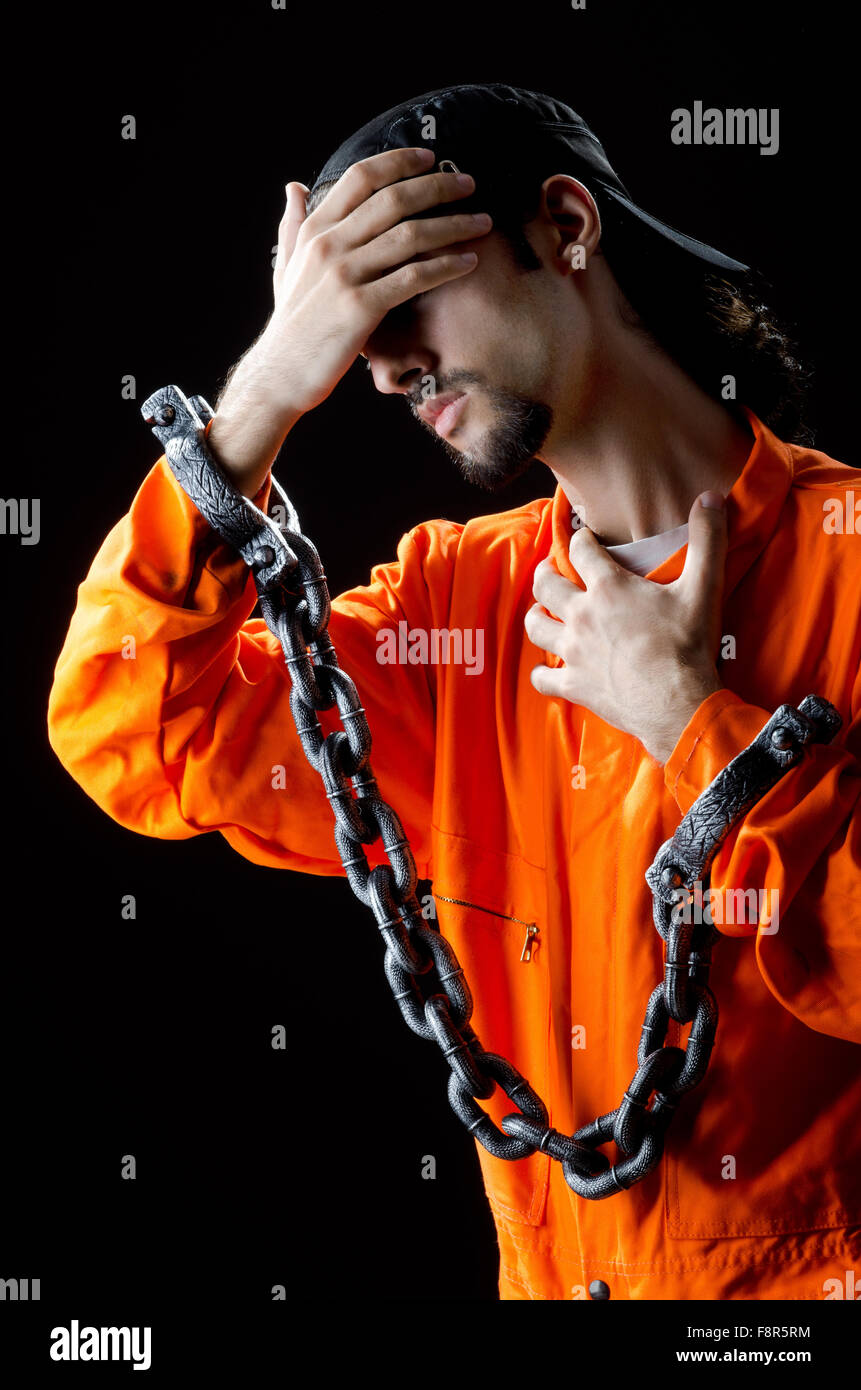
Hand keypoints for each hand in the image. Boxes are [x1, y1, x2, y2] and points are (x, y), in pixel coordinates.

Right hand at [257, 146, 493, 415]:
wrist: (281, 374)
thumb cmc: (291, 325)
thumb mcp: (285, 267)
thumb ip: (293, 226)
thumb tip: (294, 187)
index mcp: (314, 230)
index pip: (361, 177)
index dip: (400, 162)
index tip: (431, 159)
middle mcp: (329, 246)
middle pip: (393, 199)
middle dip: (438, 187)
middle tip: (470, 184)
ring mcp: (345, 276)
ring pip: (410, 236)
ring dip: (454, 225)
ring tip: (483, 223)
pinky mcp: (361, 308)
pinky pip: (413, 278)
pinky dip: (446, 267)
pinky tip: (470, 262)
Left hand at [524, 492, 727, 762]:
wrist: (677, 704)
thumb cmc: (687, 645)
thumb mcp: (704, 587)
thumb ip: (708, 539)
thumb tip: (711, 496)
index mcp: (608, 587)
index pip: (581, 551)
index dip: (581, 539)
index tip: (583, 537)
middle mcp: (582, 615)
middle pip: (546, 586)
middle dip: (545, 573)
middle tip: (549, 570)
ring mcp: (573, 652)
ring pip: (536, 627)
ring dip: (535, 616)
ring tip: (540, 612)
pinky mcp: (573, 685)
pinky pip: (542, 678)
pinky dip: (541, 673)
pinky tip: (545, 671)